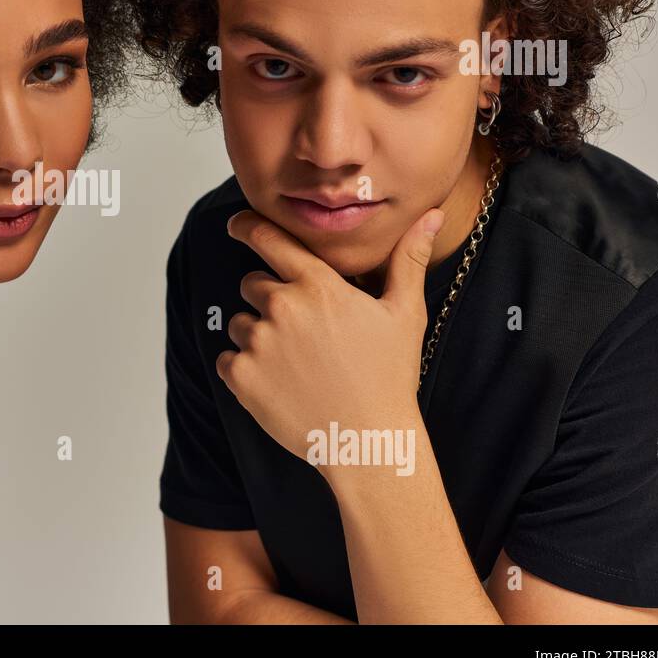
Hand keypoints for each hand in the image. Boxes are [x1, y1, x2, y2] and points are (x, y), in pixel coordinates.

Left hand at [215, 207, 444, 470]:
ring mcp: (258, 342)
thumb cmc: (389, 377)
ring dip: (256, 335)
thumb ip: (408, 259)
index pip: (268, 239)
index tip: (237, 224)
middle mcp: (282, 307)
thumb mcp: (404, 313)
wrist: (368, 442)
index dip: (248, 227)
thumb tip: (430, 215)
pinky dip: (244, 369)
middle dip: (269, 299)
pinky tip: (278, 383)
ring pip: (238, 323)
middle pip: (251, 283)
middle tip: (302, 331)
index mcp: (318, 285)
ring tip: (294, 363)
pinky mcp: (241, 376)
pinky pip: (227, 359)